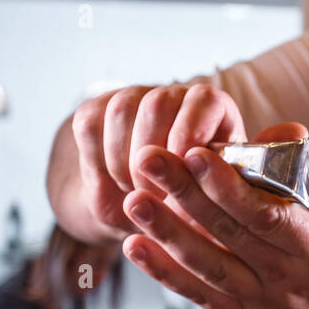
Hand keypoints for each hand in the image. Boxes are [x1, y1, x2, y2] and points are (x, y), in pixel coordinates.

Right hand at [70, 82, 244, 236]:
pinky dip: (97, 160)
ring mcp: (133, 98)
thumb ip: (216, 189)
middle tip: (157, 196)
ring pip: (120, 110)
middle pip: (156, 105)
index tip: (184, 176)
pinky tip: (115, 186)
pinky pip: (89, 123)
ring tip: (137, 196)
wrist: (146, 213)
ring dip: (124, 162)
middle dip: (153, 157)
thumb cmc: (191, 208)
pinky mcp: (96, 110)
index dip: (190, 137)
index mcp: (213, 109)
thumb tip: (219, 179)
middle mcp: (174, 95)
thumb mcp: (213, 204)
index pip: (204, 101)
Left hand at [119, 127, 308, 308]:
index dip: (228, 187)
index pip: (266, 216)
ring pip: (207, 266)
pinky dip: (165, 272)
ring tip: (134, 199)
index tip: (198, 153)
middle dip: (183, 195)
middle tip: (148, 160)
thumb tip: (284, 130)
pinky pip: (200, 294)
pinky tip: (136, 246)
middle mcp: (289, 279)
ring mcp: (265, 301)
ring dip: (166, 232)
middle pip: (227, 236)